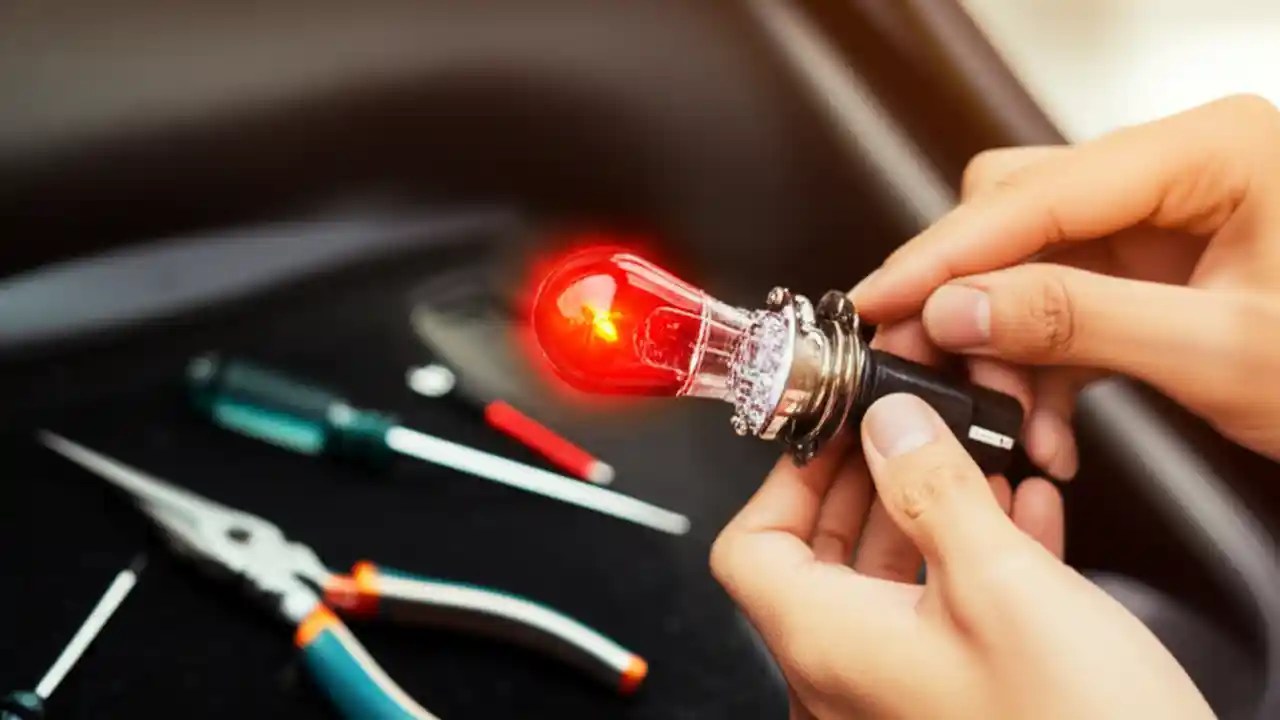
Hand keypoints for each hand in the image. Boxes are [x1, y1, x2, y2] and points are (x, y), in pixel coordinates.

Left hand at [710, 394, 1212, 719]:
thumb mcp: (1001, 582)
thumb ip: (933, 489)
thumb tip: (891, 425)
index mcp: (827, 644)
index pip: (750, 547)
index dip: (787, 479)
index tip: (834, 432)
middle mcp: (846, 679)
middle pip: (821, 558)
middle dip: (869, 484)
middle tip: (904, 431)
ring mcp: (899, 697)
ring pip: (889, 586)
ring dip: (928, 516)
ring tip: (971, 462)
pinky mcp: (959, 704)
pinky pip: (943, 620)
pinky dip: (971, 562)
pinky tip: (1023, 518)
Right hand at [852, 94, 1279, 472]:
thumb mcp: (1218, 350)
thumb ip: (1078, 321)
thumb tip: (962, 306)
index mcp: (1211, 152)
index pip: (1037, 192)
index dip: (948, 251)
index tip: (883, 297)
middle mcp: (1178, 169)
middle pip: (1018, 212)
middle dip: (971, 297)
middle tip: (931, 361)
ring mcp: (1164, 217)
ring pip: (1029, 261)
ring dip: (1006, 343)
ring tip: (1010, 416)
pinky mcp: (1154, 266)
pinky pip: (1063, 299)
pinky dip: (1043, 362)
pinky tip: (1048, 419)